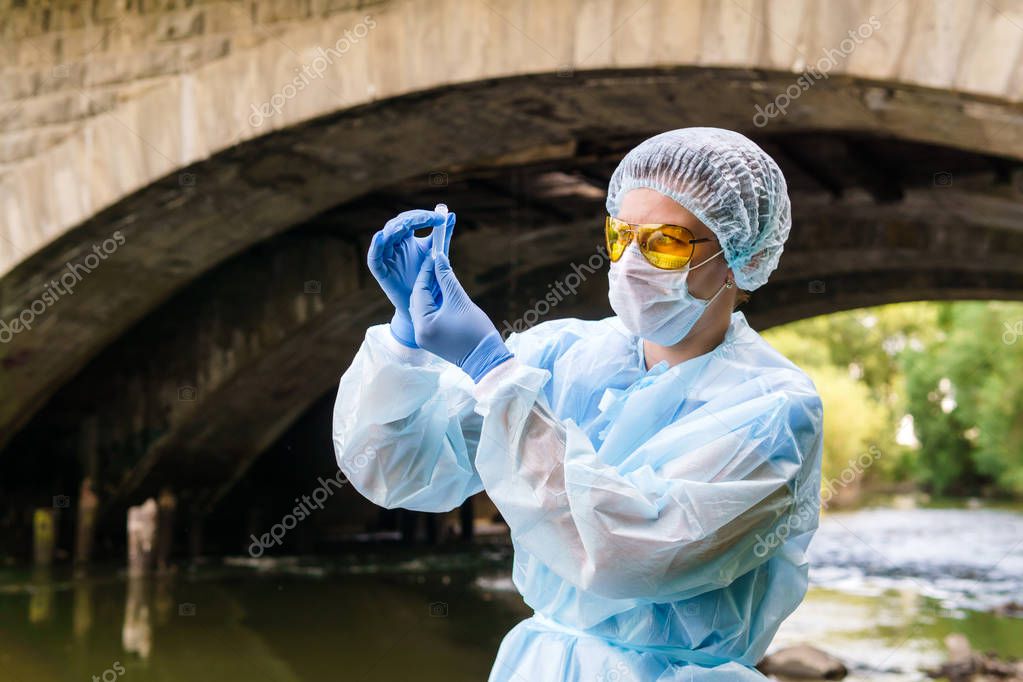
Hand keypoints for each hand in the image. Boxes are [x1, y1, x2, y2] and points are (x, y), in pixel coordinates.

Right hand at [367, 209, 453, 346]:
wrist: (424, 304)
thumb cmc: (429, 278)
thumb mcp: (438, 254)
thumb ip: (443, 235)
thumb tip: (452, 215)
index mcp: (406, 238)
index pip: (411, 220)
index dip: (424, 216)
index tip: (440, 218)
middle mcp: (394, 245)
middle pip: (397, 224)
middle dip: (412, 219)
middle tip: (428, 219)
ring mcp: (386, 257)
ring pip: (385, 237)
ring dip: (396, 228)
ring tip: (408, 224)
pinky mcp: (380, 271)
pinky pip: (374, 258)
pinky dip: (376, 246)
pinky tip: (382, 236)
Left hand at [410, 253, 512, 381]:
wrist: (486, 359)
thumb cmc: (476, 331)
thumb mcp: (460, 301)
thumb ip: (447, 278)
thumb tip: (439, 259)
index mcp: (423, 324)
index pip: (419, 291)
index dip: (426, 272)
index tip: (433, 256)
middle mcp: (418, 333)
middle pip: (417, 299)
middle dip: (426, 281)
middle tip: (435, 264)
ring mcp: (423, 338)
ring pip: (421, 308)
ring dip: (429, 292)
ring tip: (439, 276)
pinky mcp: (430, 340)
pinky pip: (426, 317)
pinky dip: (432, 304)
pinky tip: (441, 293)